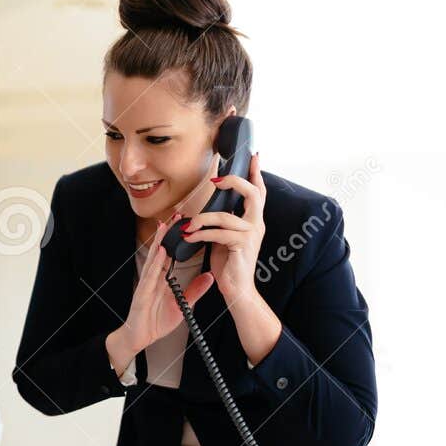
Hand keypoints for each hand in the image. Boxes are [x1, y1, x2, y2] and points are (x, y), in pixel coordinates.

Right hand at [106, 215, 214, 371]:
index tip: (186, 224)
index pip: (170, 255)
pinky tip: (161, 252)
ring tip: (167, 225)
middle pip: (161, 251)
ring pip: (153, 259)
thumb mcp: (182, 306)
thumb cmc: (155, 322)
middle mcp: (152, 279)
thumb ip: (194, 290)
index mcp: (161, 280)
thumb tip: (210, 276)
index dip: (177, 240)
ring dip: (160, 242)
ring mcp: (145, 285)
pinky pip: (149, 276)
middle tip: (177, 215)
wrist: (139, 339)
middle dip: (168, 233)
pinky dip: (155, 263)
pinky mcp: (141, 294)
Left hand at [178, 151, 265, 306]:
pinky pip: (218, 233)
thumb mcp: (224, 236)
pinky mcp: (242, 246)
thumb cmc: (229, 263)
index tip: (253, 156)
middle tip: (216, 181)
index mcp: (254, 220)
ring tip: (187, 227)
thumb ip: (221, 221)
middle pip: (253, 193)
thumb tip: (205, 209)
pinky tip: (189, 238)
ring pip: (225, 216)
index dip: (256, 173)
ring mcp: (251, 235)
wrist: (237, 289)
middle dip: (235, 182)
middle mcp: (257, 224)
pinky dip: (200, 234)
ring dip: (201, 219)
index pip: (259, 191)